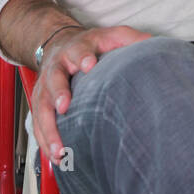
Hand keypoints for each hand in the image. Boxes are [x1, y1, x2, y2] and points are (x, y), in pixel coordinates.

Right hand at [32, 24, 151, 163]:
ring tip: (59, 150)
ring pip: (41, 107)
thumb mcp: (112, 36)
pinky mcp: (40, 102)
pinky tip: (54, 157)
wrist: (60, 43)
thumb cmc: (91, 45)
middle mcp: (57, 66)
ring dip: (48, 129)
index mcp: (77, 48)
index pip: (78, 50)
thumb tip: (156, 46)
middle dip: (59, 93)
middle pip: (54, 79)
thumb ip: (131, 40)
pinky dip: (44, 141)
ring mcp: (45, 85)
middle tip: (65, 107)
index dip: (82, 57)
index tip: (88, 65)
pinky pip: (37, 123)